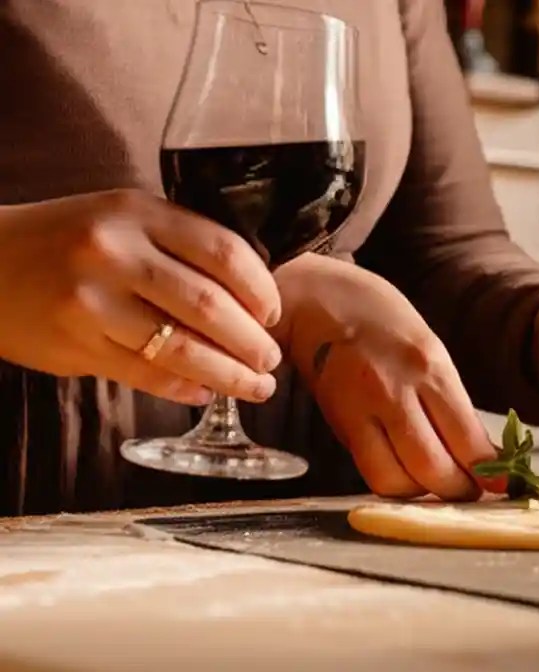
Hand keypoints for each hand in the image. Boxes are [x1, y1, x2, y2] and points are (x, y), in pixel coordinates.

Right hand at [0, 189, 281, 402]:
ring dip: (228, 375)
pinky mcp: (75, 343)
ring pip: (181, 347)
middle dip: (251, 341)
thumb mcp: (121, 219)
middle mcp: (116, 253)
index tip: (274, 314)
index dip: (261, 289)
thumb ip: (178, 245)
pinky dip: (183, 388)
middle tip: (270, 361)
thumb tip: (250, 295)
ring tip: (255, 387)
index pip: (224, 251)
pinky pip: (145, 373)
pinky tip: (203, 394)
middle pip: (209, 305)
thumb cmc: (65, 240)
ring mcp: (92, 301)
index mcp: (138, 213)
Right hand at [278, 255, 495, 500]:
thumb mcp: (429, 349)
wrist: (316, 301)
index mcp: (429, 365)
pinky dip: (396, 485)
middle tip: (472, 491)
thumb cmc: (380, 320)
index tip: (501, 481)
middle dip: (459, 490)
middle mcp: (396, 389)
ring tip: (440, 486)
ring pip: (399, 479)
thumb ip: (449, 400)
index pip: (465, 436)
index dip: (488, 471)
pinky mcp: (340, 425)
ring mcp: (363, 410)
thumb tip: (477, 451)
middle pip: (433, 467)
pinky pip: (371, 473)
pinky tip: (410, 477)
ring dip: (426, 494)